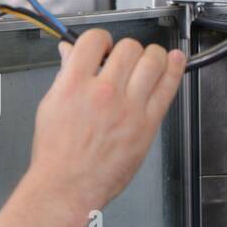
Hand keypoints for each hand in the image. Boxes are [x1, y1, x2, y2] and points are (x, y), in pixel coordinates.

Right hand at [29, 30, 185, 217]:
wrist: (67, 187)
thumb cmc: (56, 153)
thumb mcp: (50, 106)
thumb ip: (65, 75)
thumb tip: (70, 52)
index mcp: (74, 85)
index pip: (94, 39)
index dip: (101, 39)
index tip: (103, 47)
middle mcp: (103, 92)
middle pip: (128, 47)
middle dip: (125, 50)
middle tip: (123, 62)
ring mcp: (128, 108)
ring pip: (153, 60)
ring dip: (151, 55)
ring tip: (147, 62)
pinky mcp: (147, 125)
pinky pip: (168, 88)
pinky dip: (175, 69)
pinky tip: (176, 61)